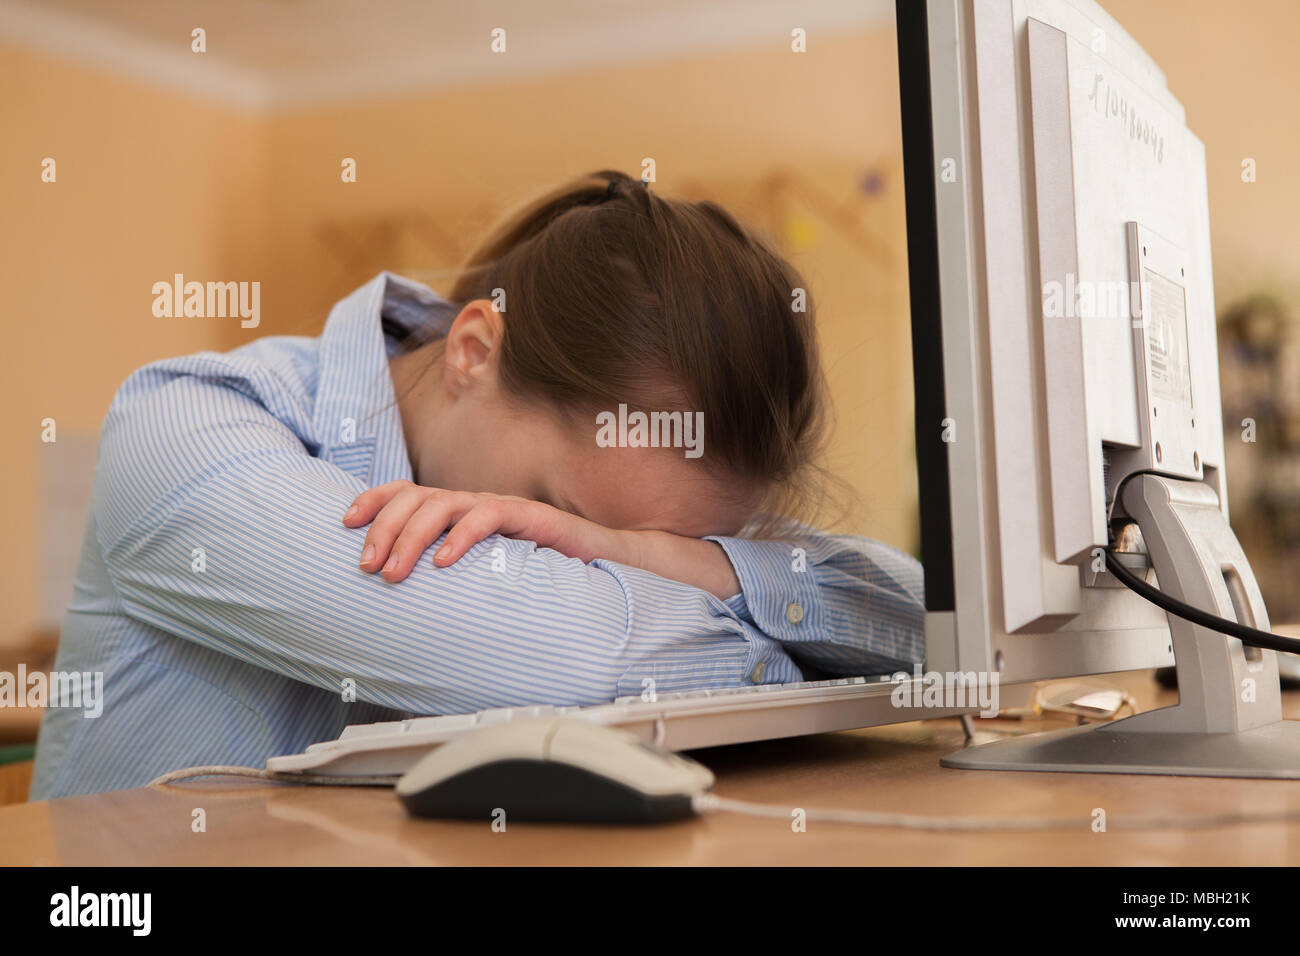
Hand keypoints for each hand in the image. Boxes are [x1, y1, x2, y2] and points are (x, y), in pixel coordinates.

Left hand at [342, 481, 627, 582]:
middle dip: (384, 529)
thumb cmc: (540, 574)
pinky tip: (444, 562)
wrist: (602, 564)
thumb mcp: (480, 574)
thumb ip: (446, 575)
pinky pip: (489, 515)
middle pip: (417, 497)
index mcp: (458, 511)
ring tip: (395, 572)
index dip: (373, 500)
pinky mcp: (531, 517)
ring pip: (445, 504)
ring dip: (412, 536)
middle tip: (368, 567)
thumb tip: (396, 596)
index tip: (344, 523)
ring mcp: (502, 508)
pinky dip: (462, 536)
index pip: (407, 491)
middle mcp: (475, 504)